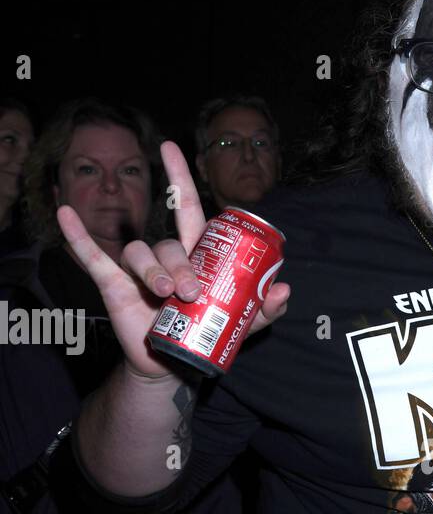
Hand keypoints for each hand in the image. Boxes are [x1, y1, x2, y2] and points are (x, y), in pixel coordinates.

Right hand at [56, 141, 290, 380]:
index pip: (186, 207)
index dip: (178, 178)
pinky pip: (94, 257)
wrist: (174, 364)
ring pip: (141, 253)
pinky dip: (79, 238)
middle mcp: (164, 256)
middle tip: (192, 292)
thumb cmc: (205, 333)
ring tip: (166, 294)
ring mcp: (138, 270)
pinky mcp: (114, 286)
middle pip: (169, 242)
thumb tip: (284, 289)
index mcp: (193, 254)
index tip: (169, 148)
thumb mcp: (241, 322)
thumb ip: (264, 308)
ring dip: (154, 270)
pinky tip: (66, 216)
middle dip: (181, 264)